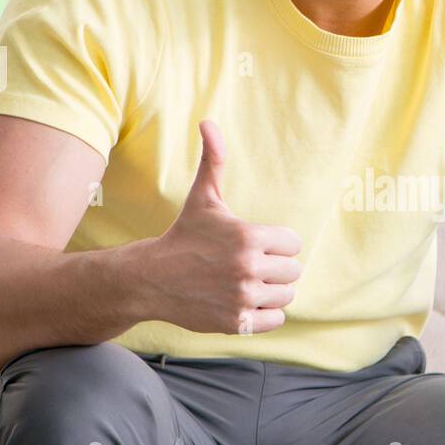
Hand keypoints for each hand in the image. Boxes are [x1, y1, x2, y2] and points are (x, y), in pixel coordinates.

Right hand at [135, 119, 302, 335]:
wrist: (151, 279)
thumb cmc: (183, 236)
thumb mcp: (202, 197)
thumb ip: (213, 160)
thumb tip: (208, 121)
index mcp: (248, 237)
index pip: (293, 243)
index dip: (277, 242)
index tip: (256, 244)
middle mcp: (248, 268)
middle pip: (293, 271)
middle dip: (275, 267)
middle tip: (249, 264)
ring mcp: (243, 298)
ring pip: (286, 296)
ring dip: (272, 291)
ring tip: (247, 282)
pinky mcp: (238, 323)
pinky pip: (275, 320)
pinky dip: (264, 314)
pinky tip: (243, 301)